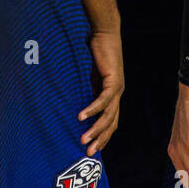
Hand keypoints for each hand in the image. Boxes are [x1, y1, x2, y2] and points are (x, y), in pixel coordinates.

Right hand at [78, 30, 122, 155]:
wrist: (104, 34)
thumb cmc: (94, 53)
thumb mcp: (88, 76)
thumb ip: (84, 89)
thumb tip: (71, 102)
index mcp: (112, 95)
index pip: (110, 122)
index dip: (102, 136)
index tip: (91, 148)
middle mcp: (117, 94)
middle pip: (111, 123)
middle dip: (100, 139)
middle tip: (88, 152)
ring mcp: (117, 88)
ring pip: (108, 115)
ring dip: (96, 128)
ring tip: (84, 139)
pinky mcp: (114, 80)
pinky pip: (103, 99)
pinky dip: (92, 109)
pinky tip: (81, 117)